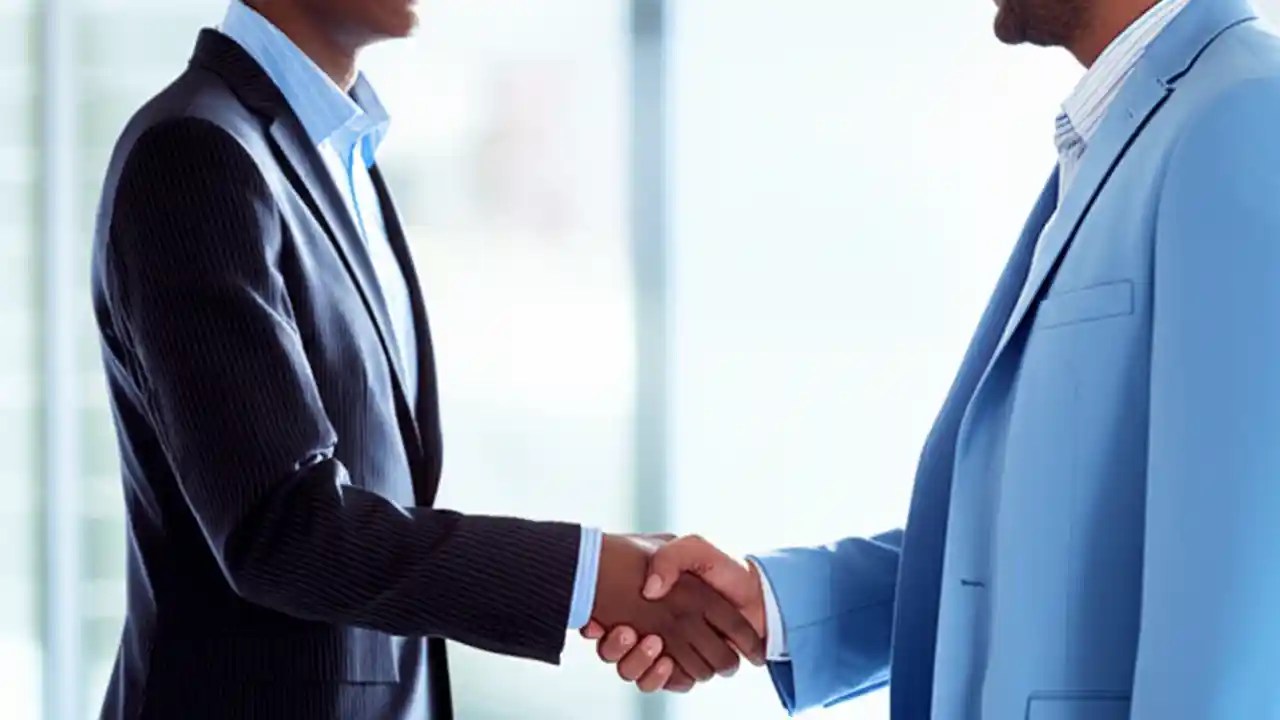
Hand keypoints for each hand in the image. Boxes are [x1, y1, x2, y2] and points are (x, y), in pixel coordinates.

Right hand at [589, 534, 764, 685]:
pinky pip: (657, 684)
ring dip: (637, 662)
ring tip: (653, 644)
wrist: (755, 596)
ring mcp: (664, 650)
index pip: (602, 618)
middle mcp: (649, 627)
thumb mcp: (693, 549)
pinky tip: (667, 662)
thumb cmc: (722, 571)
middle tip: (626, 632)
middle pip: (613, 650)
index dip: (594, 626)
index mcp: (646, 600)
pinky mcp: (680, 669)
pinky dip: (658, 677)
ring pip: (632, 671)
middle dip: (615, 647)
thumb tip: (649, 591)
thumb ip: (670, 558)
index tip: (595, 622)